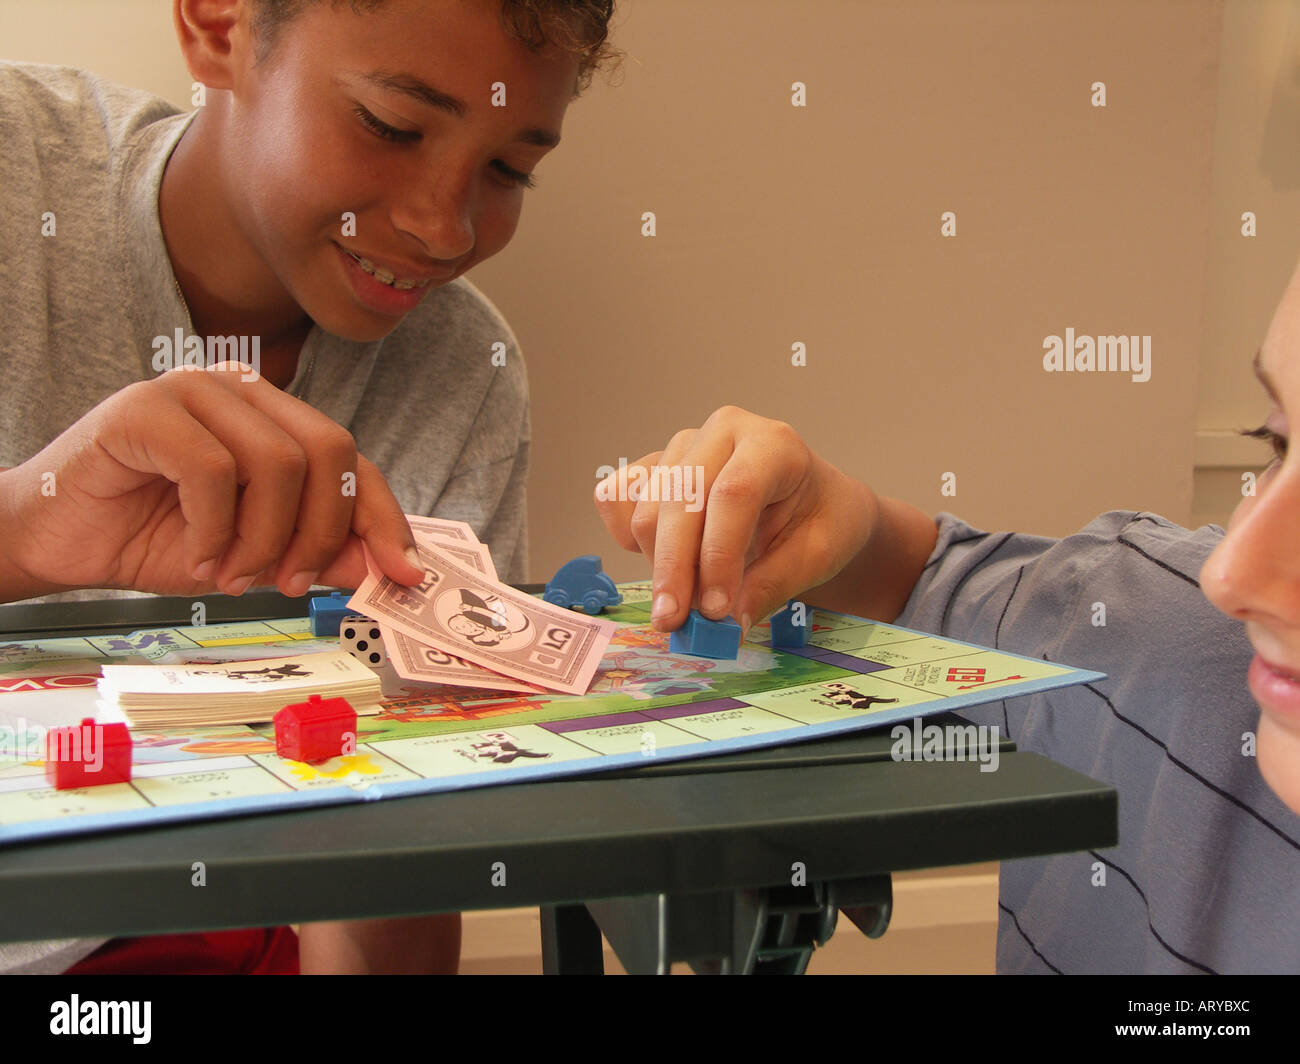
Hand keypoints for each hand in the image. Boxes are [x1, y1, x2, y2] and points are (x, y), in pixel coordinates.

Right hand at [0, 362, 424, 599]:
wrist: (58, 541)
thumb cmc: (155, 539)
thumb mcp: (254, 555)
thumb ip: (318, 551)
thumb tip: (387, 566)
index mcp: (275, 416)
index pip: (352, 458)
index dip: (383, 516)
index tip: (403, 572)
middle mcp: (242, 390)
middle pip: (329, 450)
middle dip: (320, 531)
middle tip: (288, 583)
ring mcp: (194, 389)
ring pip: (277, 463)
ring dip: (261, 539)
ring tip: (227, 573)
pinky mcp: (147, 407)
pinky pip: (214, 471)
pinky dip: (213, 530)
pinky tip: (193, 556)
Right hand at [594, 406, 877, 632]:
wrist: (811, 501)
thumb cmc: (821, 521)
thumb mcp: (817, 556)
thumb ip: (771, 586)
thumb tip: (725, 626)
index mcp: (773, 444)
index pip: (734, 493)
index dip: (718, 554)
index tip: (714, 610)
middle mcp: (722, 433)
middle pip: (680, 499)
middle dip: (674, 569)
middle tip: (675, 623)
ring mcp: (682, 446)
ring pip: (646, 508)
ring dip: (659, 564)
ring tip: (689, 599)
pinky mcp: (654, 465)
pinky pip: (618, 499)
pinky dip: (629, 538)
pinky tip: (662, 559)